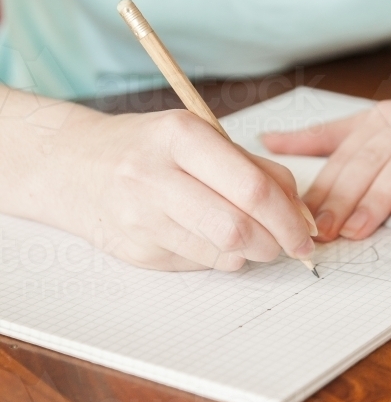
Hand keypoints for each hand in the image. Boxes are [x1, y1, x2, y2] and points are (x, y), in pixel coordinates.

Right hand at [50, 107, 315, 270]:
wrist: (72, 165)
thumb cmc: (147, 148)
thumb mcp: (199, 137)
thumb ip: (253, 168)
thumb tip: (300, 211)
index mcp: (180, 136)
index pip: (251, 187)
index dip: (288, 217)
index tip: (306, 231)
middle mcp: (155, 176)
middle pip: (237, 228)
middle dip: (276, 243)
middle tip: (289, 245)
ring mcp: (141, 217)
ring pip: (221, 253)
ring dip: (252, 253)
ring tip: (256, 240)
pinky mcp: (136, 251)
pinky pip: (198, 264)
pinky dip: (220, 257)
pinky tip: (215, 240)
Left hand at [263, 78, 390, 241]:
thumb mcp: (383, 121)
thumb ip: (329, 135)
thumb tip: (270, 141)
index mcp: (383, 116)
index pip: (344, 152)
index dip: (321, 184)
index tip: (296, 214)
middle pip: (368, 159)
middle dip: (341, 197)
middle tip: (320, 231)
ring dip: (377, 199)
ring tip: (356, 231)